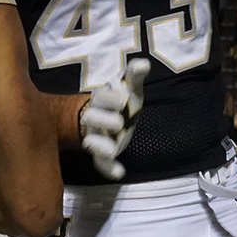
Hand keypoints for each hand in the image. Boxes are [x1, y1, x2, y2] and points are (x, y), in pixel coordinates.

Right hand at [81, 58, 148, 180]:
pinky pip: (100, 163)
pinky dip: (108, 168)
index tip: (123, 99)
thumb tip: (144, 63)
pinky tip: (119, 173)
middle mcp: (94, 118)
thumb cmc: (121, 99)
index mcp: (100, 99)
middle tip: (119, 122)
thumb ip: (134, 75)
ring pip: (92, 142)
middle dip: (104, 120)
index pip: (100, 97)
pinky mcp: (103, 154)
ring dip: (101, 146)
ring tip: (112, 150)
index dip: (110, 98)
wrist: (112, 117)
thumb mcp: (130, 87)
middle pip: (92, 119)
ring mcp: (97, 137)